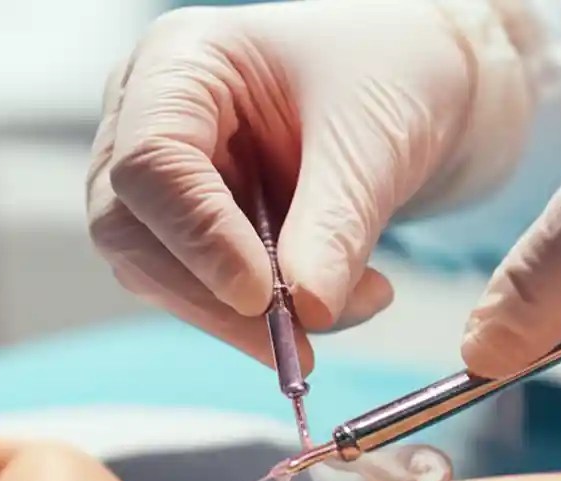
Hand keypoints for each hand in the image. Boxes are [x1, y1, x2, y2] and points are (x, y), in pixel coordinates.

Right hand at [87, 0, 543, 369]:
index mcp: (181, 61)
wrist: (428, 81)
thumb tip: (307, 313)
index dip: (199, 237)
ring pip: (160, 274)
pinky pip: (203, 291)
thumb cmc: (397, 69)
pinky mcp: (194, 224)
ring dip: (247, 318)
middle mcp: (150, 114)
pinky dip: (267, 317)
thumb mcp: (377, 139)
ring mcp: (164, 173)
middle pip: (133, 228)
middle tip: (297, 340)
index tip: (262, 298)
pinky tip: (339, 300)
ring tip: (357, 301)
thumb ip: (335, 225)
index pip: (150, 162)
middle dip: (213, 297)